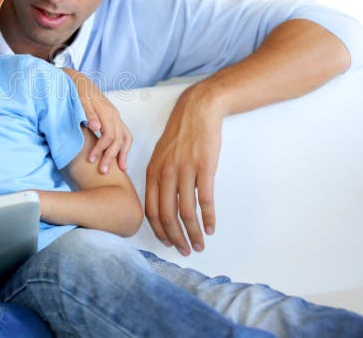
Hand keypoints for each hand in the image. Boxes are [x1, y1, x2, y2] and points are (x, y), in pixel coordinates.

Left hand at [63, 69, 132, 173]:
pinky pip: (125, 134)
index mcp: (106, 111)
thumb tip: (96, 128)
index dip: (101, 149)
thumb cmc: (77, 91)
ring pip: (126, 137)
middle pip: (118, 139)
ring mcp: (116, 116)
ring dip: (123, 154)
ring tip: (121, 169)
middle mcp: (114, 115)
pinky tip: (121, 158)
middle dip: (111, 156)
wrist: (79, 80)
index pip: (109, 135)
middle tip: (102, 172)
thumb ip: (88, 114)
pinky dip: (125, 147)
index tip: (91, 160)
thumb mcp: (79, 100)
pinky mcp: (115, 118)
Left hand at [145, 85, 221, 254]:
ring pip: (186, 212)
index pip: (151, 210)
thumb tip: (161, 203)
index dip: (159, 230)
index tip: (167, 242)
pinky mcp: (204, 168)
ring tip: (200, 244)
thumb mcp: (161, 155)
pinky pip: (205, 200)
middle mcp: (166, 174)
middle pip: (167, 216)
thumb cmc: (180, 135)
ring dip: (193, 233)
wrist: (197, 111)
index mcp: (153, 173)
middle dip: (176, 238)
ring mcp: (185, 172)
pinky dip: (208, 217)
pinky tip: (211, 227)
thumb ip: (159, 178)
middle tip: (185, 250)